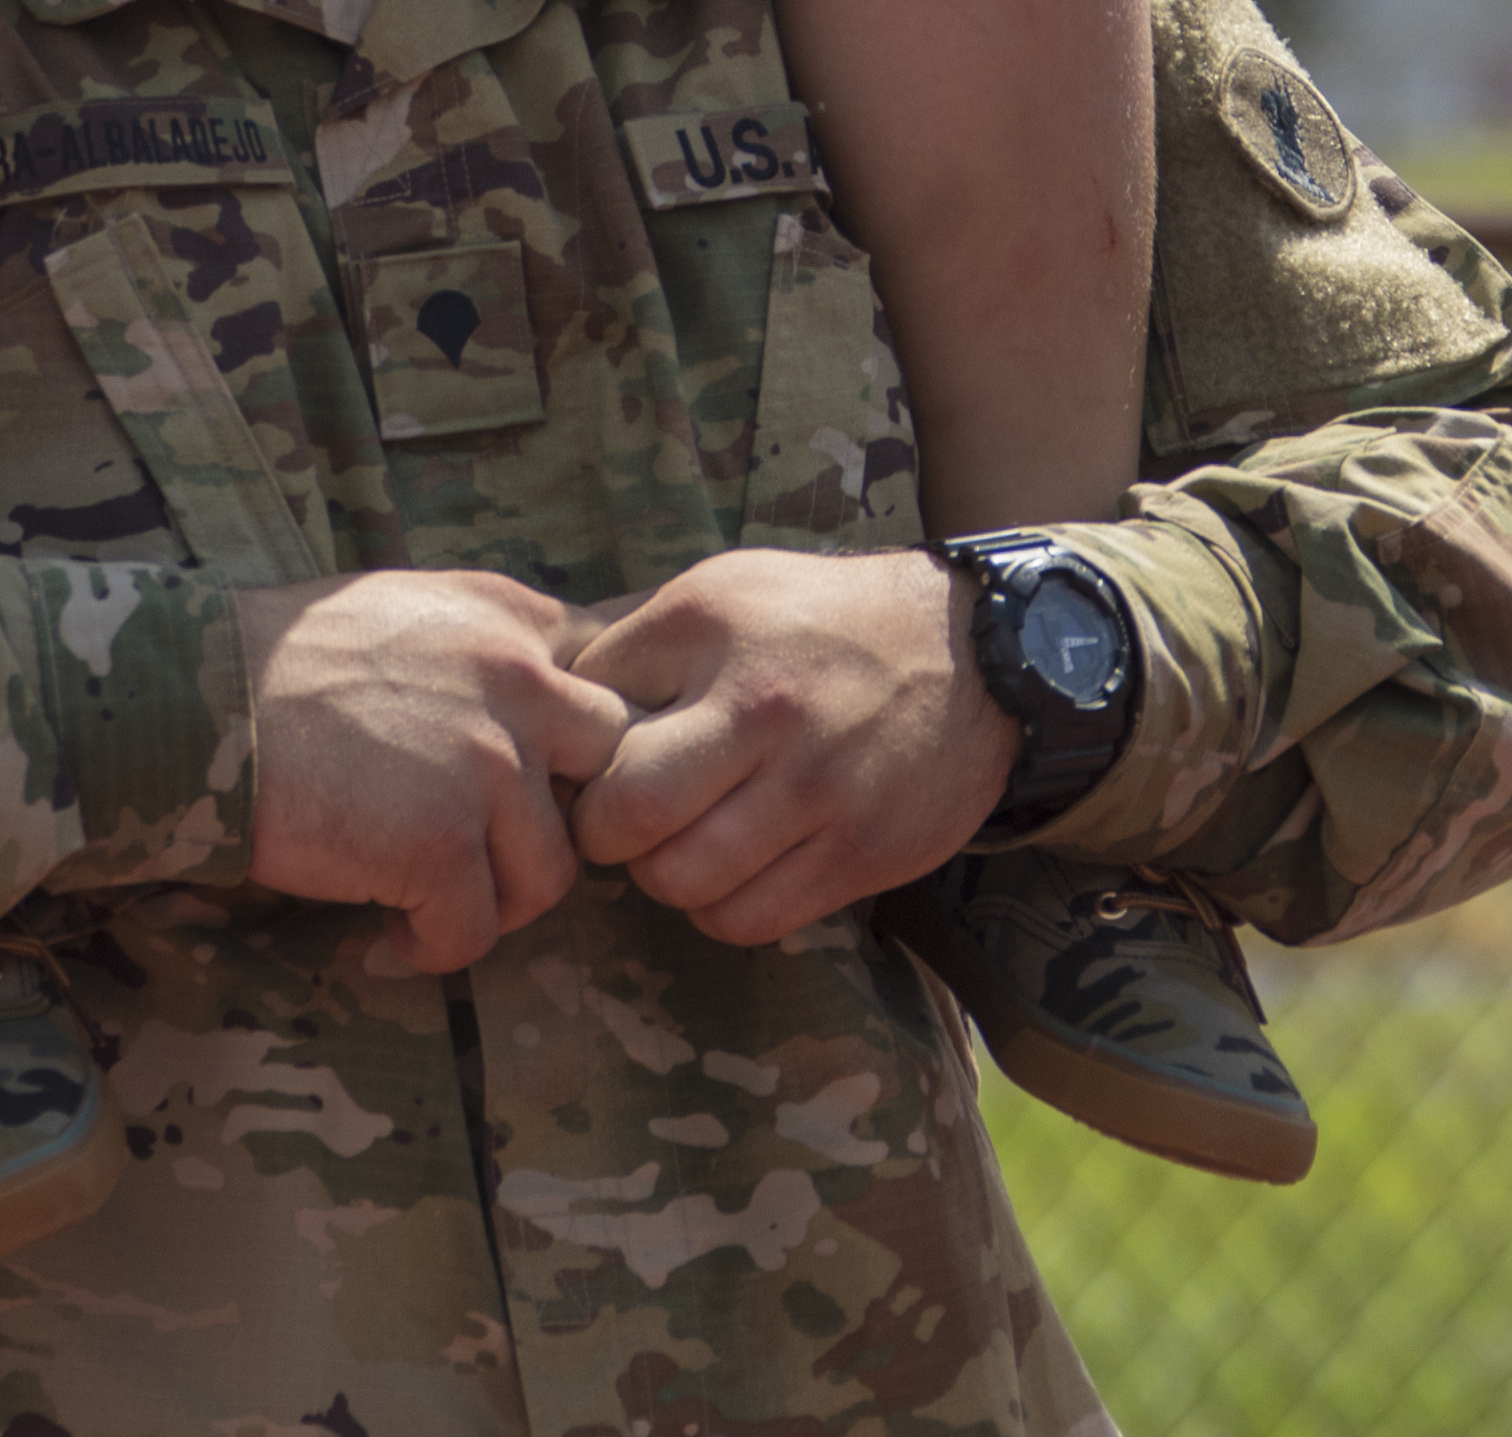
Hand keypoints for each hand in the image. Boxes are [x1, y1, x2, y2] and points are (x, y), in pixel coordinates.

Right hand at [237, 571, 633, 972]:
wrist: (194, 703)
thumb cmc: (281, 661)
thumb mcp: (408, 609)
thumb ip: (487, 645)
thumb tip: (543, 700)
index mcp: (511, 616)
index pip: (614, 685)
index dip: (582, 752)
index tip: (543, 785)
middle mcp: (519, 680)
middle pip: (611, 778)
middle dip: (562, 826)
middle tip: (497, 854)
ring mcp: (487, 764)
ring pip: (551, 873)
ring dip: (495, 899)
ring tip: (429, 898)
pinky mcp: (442, 844)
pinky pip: (474, 930)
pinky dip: (433, 944)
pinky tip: (389, 928)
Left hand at [560, 548, 1011, 947]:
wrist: (972, 651)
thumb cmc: (818, 623)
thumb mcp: (721, 592)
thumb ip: (635, 642)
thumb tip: (540, 696)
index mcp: (709, 628)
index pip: (589, 714)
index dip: (573, 751)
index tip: (589, 764)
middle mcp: (762, 707)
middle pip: (627, 814)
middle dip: (605, 833)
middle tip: (623, 822)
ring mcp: (816, 787)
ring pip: (683, 880)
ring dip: (664, 876)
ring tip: (684, 843)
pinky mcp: (859, 852)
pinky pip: (749, 919)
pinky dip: (722, 910)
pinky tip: (734, 869)